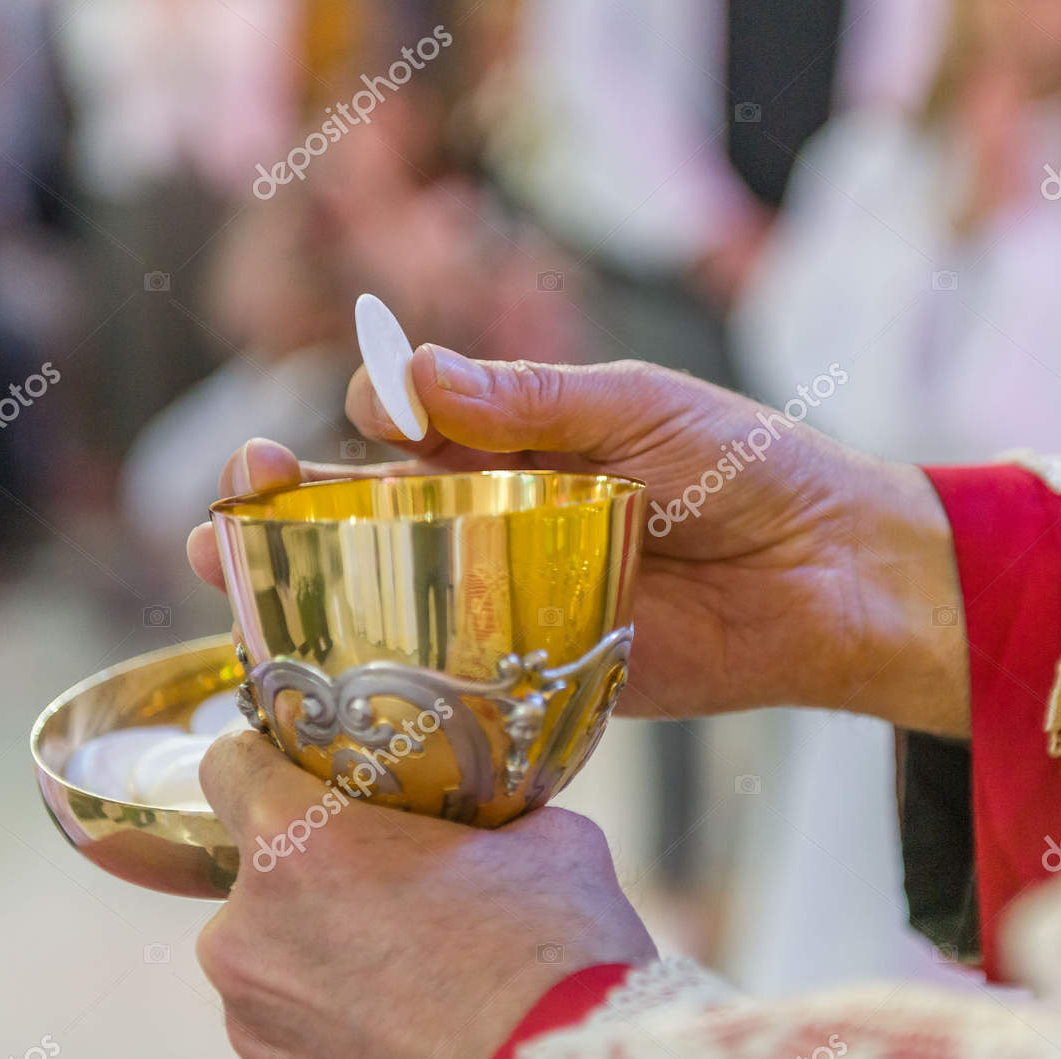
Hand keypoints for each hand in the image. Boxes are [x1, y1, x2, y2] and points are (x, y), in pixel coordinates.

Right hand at [189, 349, 968, 733]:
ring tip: (234, 586)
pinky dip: (391, 678)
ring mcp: (512, 601)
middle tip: (230, 513)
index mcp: (510, 443)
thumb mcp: (637, 407)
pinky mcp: (541, 673)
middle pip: (367, 521)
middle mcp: (495, 523)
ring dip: (309, 598)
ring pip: (392, 601)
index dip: (350, 427)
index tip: (330, 428)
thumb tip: (412, 378)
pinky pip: (456, 677)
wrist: (831, 572)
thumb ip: (530, 402)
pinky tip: (330, 679)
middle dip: (287, 515)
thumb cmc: (742, 464)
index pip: (400, 431)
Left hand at [196, 731, 654, 1058]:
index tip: (302, 766)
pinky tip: (405, 1007)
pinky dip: (334, 1005)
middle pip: (260, 867)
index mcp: (298, 844)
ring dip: (325, 941)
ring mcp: (254, 1014)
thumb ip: (490, 814)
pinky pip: (291, 1014)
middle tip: (398, 878)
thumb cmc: (550, 962)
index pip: (230, 766)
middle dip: (321, 867)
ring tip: (412, 956)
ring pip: (274, 947)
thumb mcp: (543, 840)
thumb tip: (498, 815)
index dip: (268, 757)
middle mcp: (249, 929)